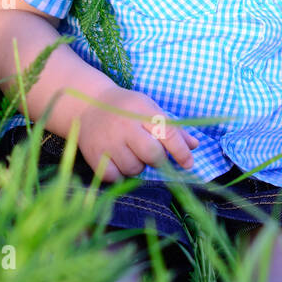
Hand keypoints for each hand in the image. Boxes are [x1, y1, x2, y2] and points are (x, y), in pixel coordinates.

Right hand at [76, 84, 198, 182]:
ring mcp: (108, 141)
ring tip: (130, 153)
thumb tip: (194, 145)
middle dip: (158, 160)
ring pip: (134, 168)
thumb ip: (171, 129)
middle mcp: (125, 126)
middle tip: (151, 154)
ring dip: (137, 166)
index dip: (182, 152)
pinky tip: (116, 160)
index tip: (188, 164)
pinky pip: (115, 177)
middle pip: (152, 155)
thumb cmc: (125, 108)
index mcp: (142, 110)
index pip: (168, 134)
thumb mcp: (148, 109)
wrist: (87, 104)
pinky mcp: (94, 155)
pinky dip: (119, 174)